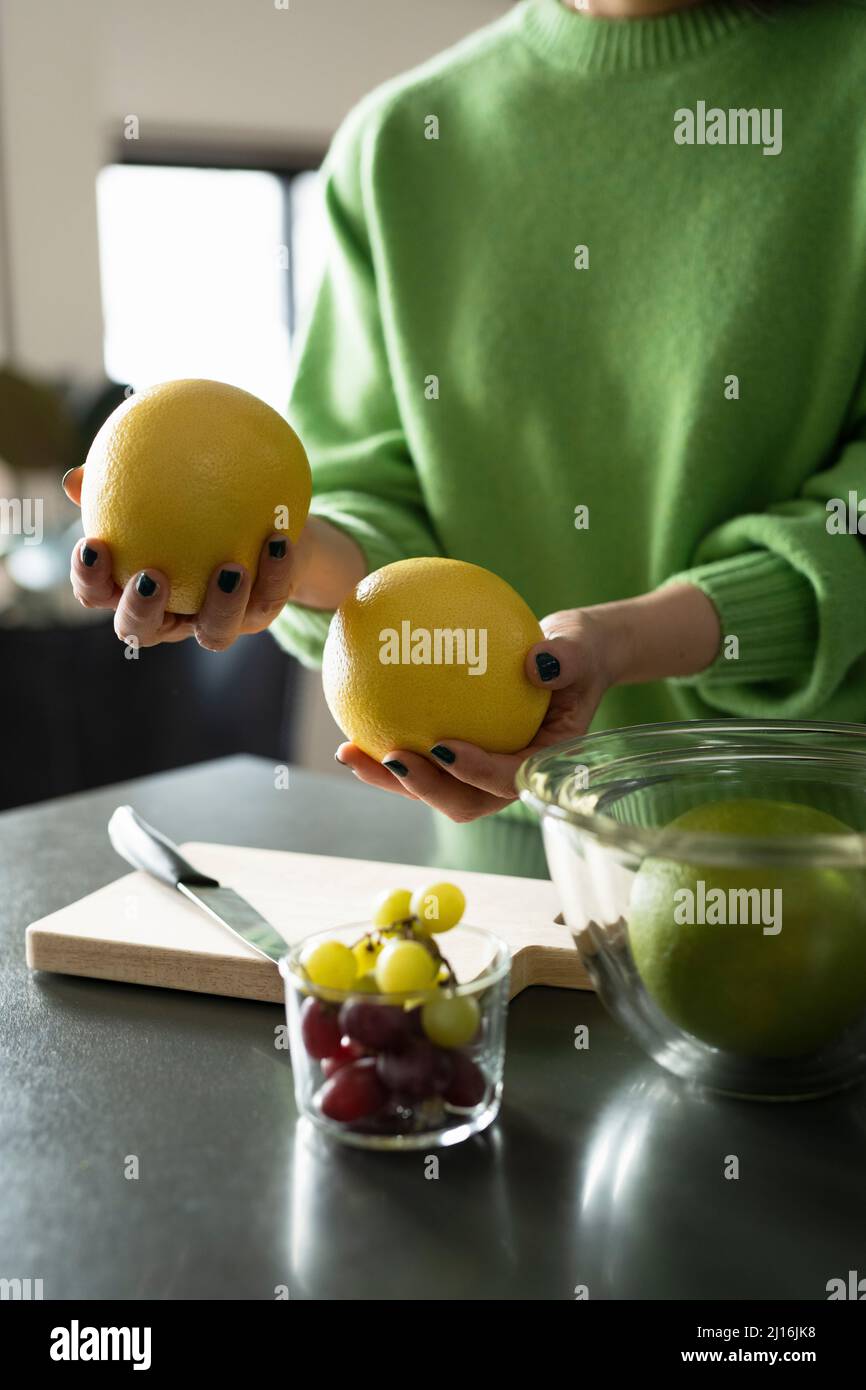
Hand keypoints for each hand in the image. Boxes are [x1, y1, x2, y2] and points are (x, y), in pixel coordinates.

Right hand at [63, 465, 294, 649]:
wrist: (261, 526)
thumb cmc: (195, 505)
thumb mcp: (162, 491)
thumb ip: (119, 485)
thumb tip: (75, 477)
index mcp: (135, 589)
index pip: (98, 594)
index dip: (89, 580)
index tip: (93, 546)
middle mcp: (172, 616)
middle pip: (144, 631)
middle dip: (142, 611)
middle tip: (152, 577)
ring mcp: (215, 622)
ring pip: (214, 633)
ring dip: (221, 605)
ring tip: (231, 568)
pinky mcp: (258, 616)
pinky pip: (268, 600)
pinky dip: (275, 573)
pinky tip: (278, 540)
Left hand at [336, 608, 615, 822]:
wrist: (569, 660)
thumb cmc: (577, 654)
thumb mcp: (580, 649)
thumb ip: (567, 658)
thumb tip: (539, 662)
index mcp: (543, 764)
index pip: (510, 779)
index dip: (477, 772)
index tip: (445, 747)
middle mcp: (508, 777)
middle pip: (464, 800)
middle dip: (423, 787)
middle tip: (389, 757)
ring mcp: (480, 770)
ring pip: (433, 787)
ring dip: (390, 777)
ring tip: (349, 752)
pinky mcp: (458, 756)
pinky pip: (420, 757)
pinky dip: (386, 747)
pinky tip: (351, 725)